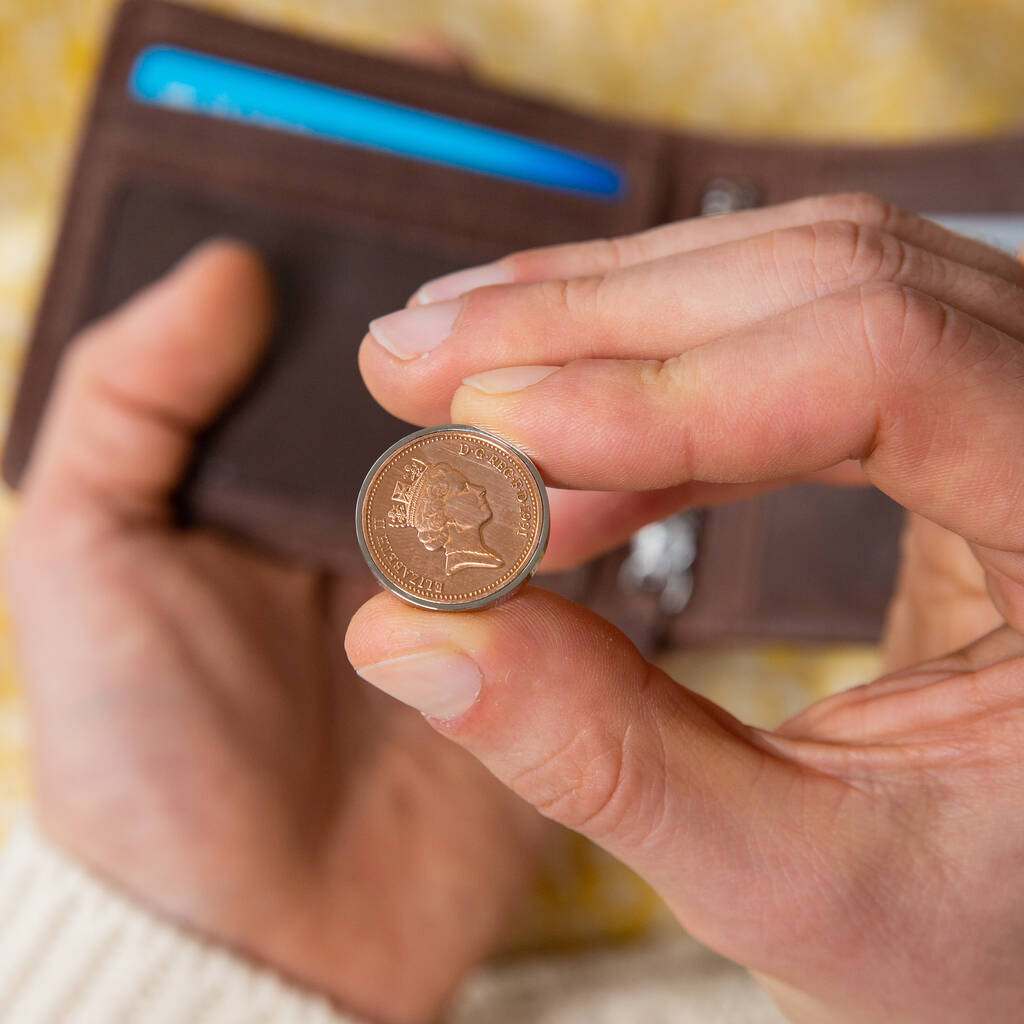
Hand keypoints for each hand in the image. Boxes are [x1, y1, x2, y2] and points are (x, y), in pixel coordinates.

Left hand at [4, 243, 543, 1023]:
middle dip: (485, 353)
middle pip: (450, 401)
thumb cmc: (146, 750)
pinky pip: (586, 564)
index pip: (350, 357)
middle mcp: (384, 519)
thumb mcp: (82, 555)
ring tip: (584, 365)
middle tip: (534, 290)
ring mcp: (474, 583)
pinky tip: (625, 457)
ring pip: (530, 466)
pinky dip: (600, 513)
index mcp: (281, 482)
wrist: (264, 936)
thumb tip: (228, 272)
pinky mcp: (541, 649)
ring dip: (550, 426)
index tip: (435, 226)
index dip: (385, 301)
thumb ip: (127, 403)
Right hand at [346, 193, 1023, 1022]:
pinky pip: (785, 345)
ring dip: (600, 329)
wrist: (1018, 898)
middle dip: (591, 324)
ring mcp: (1013, 403)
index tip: (490, 433)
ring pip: (795, 284)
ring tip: (454, 389)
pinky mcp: (944, 417)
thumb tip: (403, 634)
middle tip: (412, 361)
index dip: (675, 393)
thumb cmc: (961, 925)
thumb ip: (608, 759)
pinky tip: (546, 453)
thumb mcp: (797, 879)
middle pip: (830, 284)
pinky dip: (644, 390)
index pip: (896, 368)